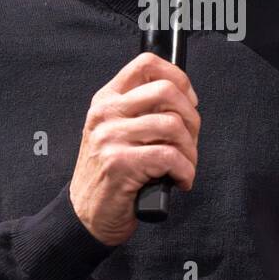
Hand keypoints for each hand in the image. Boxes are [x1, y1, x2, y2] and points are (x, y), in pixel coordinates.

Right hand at [69, 52, 200, 245]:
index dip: (178, 77)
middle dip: (191, 117)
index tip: (189, 100)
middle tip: (191, 139)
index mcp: (107, 100)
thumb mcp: (117, 132)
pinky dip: (185, 171)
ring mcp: (111, 137)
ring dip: (191, 150)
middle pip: (166, 91)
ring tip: (185, 165)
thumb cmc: (110, 175)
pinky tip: (180, 180)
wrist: (87, 215)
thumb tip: (185, 100)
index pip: (146, 64)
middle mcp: (106, 113)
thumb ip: (142, 112)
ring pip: (173, 125)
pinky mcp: (120, 163)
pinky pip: (170, 157)